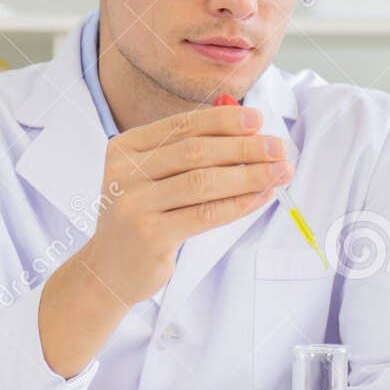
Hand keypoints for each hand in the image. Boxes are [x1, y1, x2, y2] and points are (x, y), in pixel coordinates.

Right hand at [78, 103, 290, 306]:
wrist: (110, 269)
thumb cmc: (144, 217)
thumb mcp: (155, 178)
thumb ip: (190, 153)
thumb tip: (250, 133)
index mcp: (126, 148)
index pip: (182, 126)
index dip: (224, 121)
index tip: (258, 120)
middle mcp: (124, 173)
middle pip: (196, 152)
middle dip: (244, 148)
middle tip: (279, 148)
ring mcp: (134, 205)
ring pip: (204, 182)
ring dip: (249, 175)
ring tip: (280, 171)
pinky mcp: (150, 236)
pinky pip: (206, 214)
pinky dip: (240, 203)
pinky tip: (262, 196)